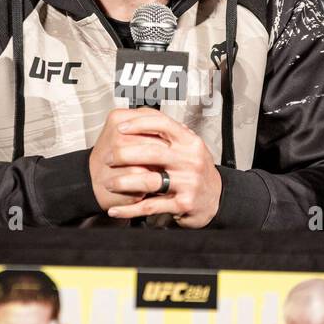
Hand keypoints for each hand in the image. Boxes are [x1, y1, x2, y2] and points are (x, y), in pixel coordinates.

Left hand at [100, 108, 221, 228]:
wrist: (216, 198)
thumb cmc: (196, 169)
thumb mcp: (189, 146)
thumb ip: (168, 132)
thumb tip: (143, 113)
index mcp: (190, 142)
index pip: (163, 124)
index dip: (139, 124)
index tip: (120, 128)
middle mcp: (191, 160)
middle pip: (152, 152)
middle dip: (124, 155)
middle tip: (107, 158)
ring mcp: (188, 183)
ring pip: (149, 180)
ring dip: (124, 182)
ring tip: (109, 183)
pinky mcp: (183, 204)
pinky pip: (150, 206)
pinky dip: (130, 209)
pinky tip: (115, 209)